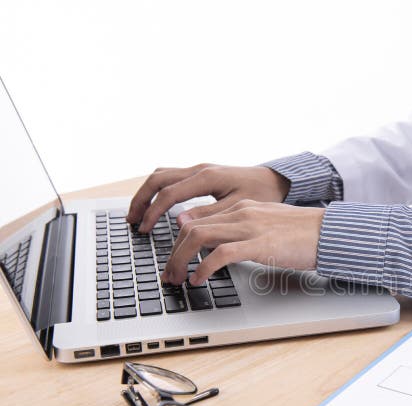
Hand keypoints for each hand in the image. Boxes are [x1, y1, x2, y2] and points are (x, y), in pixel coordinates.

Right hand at [127, 163, 290, 232]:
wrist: (278, 180)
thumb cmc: (264, 193)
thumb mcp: (240, 207)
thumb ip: (211, 215)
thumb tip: (181, 222)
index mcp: (208, 177)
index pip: (169, 193)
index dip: (154, 212)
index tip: (144, 229)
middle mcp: (200, 169)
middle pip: (158, 179)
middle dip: (141, 200)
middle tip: (132, 222)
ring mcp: (200, 170)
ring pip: (162, 175)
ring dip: (146, 194)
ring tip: (138, 215)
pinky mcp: (202, 175)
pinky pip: (171, 178)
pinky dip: (158, 191)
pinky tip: (156, 207)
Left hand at [161, 200, 324, 285]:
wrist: (329, 232)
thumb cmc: (304, 233)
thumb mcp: (268, 226)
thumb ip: (244, 230)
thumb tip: (222, 245)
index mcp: (243, 208)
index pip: (198, 219)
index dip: (178, 241)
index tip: (173, 260)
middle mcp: (241, 213)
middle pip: (190, 227)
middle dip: (173, 253)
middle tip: (168, 274)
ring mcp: (250, 227)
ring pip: (198, 237)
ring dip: (180, 260)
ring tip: (177, 279)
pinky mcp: (259, 245)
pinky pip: (220, 254)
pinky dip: (203, 268)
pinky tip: (199, 279)